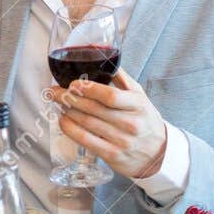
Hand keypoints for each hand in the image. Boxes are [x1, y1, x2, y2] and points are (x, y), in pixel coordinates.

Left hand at [50, 70, 167, 178]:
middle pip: (94, 109)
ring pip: (87, 123)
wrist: (158, 154)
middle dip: (70, 98)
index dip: (89, 89)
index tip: (74, 83)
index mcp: (138, 105)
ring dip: (68, 111)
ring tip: (58, 102)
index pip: (110, 96)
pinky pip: (86, 140)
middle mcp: (130, 123)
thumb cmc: (145, 121)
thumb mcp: (141, 97)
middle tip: (55, 91)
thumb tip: (103, 59)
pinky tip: (63, 120)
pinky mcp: (112, 155)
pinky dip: (70, 129)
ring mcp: (121, 141)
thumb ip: (123, 79)